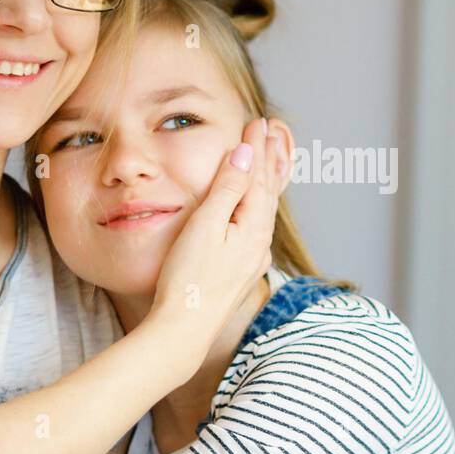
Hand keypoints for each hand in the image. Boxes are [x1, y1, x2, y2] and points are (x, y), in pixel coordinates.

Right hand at [151, 116, 280, 345]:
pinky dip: (257, 206)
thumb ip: (227, 189)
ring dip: (266, 182)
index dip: (257, 148)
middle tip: (271, 130)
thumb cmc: (188, 279)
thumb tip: (246, 155)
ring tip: (271, 160)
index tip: (257, 122)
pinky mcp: (240, 272)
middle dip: (269, 160)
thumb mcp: (205, 225)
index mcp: (254, 228)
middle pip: (268, 192)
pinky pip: (256, 228)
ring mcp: (252, 260)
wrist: (183, 331)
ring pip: (264, 211)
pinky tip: (255, 210)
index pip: (259, 177)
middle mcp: (260, 244)